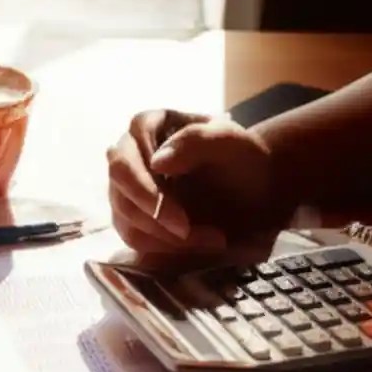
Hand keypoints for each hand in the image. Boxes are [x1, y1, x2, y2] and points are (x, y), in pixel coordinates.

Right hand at [107, 110, 285, 267]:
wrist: (251, 188)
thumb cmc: (241, 158)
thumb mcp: (229, 142)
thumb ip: (195, 141)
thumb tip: (156, 163)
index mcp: (148, 124)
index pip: (127, 153)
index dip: (145, 187)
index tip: (180, 217)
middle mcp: (128, 152)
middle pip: (120, 184)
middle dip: (152, 216)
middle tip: (187, 233)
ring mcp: (125, 185)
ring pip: (124, 214)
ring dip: (163, 236)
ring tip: (210, 239)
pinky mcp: (130, 213)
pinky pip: (132, 235)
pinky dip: (163, 247)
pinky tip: (197, 244)